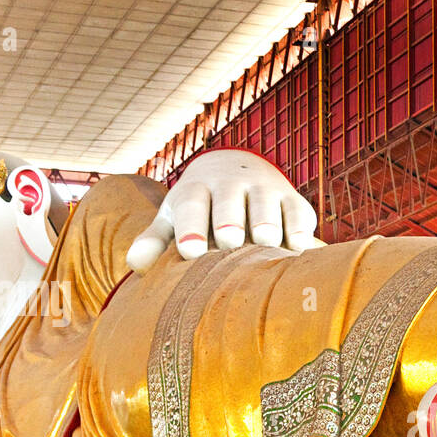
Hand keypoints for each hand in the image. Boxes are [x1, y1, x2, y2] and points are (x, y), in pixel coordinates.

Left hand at [127, 149, 320, 272]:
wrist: (239, 170)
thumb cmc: (201, 207)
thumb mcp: (175, 217)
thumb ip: (155, 241)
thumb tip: (136, 266)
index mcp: (197, 189)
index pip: (192, 204)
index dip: (191, 225)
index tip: (191, 250)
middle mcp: (232, 184)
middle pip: (229, 200)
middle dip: (229, 218)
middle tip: (229, 240)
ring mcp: (265, 190)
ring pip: (267, 204)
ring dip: (267, 222)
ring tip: (267, 243)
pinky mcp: (294, 202)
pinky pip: (299, 214)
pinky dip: (299, 230)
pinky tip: (299, 248)